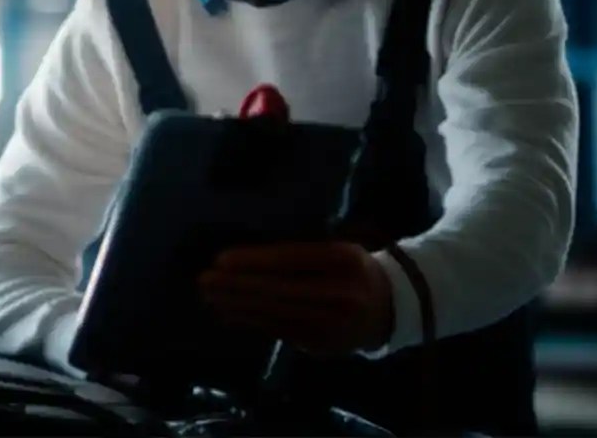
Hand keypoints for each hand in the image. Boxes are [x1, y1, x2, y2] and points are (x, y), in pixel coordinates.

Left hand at [197, 241, 392, 355]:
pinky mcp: (322, 345)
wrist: (392, 308)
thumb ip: (303, 253)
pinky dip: (250, 321)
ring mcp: (332, 324)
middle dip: (237, 285)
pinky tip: (228, 312)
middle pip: (279, 289)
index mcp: (345, 260)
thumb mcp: (339, 250)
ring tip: (209, 295)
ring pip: (275, 313)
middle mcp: (341, 294)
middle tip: (204, 279)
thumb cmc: (354, 270)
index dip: (254, 261)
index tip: (220, 259)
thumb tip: (248, 257)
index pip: (291, 260)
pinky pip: (279, 330)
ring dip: (236, 305)